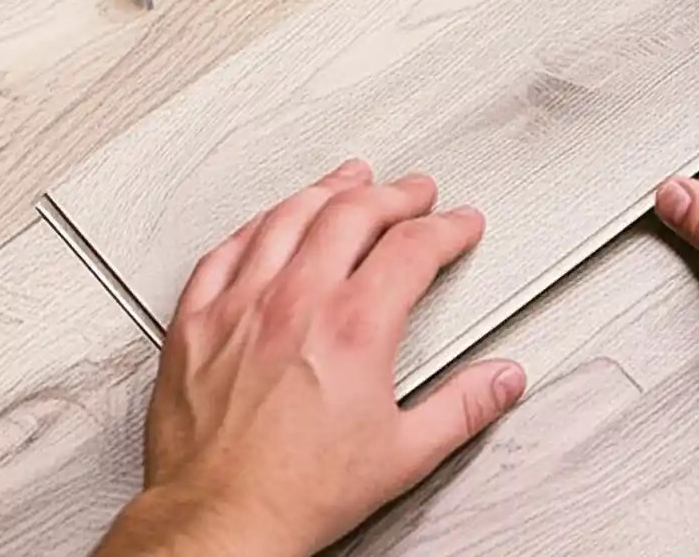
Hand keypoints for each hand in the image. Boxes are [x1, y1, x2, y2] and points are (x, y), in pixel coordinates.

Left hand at [96, 161, 526, 555]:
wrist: (222, 519)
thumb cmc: (300, 491)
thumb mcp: (405, 454)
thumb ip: (463, 408)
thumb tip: (501, 380)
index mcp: (355, 328)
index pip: (413, 248)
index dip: (446, 228)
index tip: (460, 224)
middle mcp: (296, 303)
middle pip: (352, 214)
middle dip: (394, 195)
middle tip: (414, 191)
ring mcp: (242, 307)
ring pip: (286, 218)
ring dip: (326, 191)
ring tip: (347, 179)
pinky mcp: (197, 323)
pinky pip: (224, 252)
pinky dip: (255, 226)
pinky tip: (265, 222)